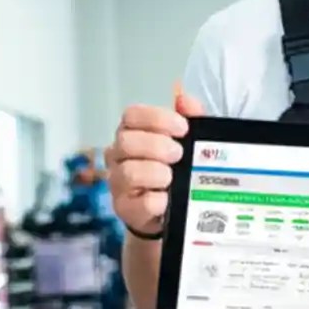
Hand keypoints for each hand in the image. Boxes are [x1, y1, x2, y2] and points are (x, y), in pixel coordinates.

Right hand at [104, 84, 203, 233]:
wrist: (172, 209)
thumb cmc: (177, 168)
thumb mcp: (189, 141)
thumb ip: (190, 117)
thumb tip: (184, 98)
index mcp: (132, 132)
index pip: (132, 115)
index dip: (157, 118)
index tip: (182, 127)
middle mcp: (119, 155)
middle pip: (126, 141)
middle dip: (156, 146)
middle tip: (178, 154)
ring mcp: (118, 183)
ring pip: (128, 172)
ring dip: (154, 173)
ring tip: (171, 178)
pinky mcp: (125, 208)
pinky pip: (137, 202)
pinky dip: (155, 201)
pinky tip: (167, 200)